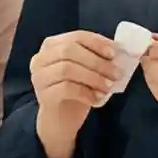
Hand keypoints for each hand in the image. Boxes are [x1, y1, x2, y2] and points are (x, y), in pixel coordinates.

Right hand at [29, 30, 120, 157]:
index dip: (96, 43)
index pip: (75, 36)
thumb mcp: (85, 69)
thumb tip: (117, 49)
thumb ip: (95, 57)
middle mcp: (40, 58)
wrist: (60, 120)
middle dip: (96, 61)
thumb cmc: (75, 90)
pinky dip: (86, 93)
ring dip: (93, 77)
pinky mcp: (43, 95)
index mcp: (51, 46)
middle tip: (116, 73)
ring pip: (67, 69)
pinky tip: (98, 100)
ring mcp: (39, 77)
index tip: (114, 53)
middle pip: (69, 51)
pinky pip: (66, 89)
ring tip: (109, 87)